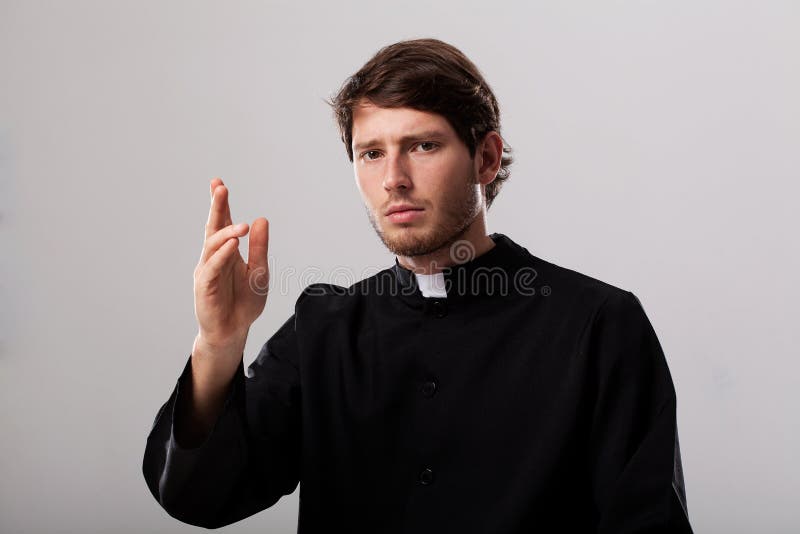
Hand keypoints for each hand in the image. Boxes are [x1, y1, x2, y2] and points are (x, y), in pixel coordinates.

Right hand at [193, 178, 269, 350]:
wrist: (233, 331)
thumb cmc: (243, 302)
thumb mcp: (259, 271)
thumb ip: (259, 247)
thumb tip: (261, 219)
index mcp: (227, 252)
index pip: (223, 223)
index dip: (220, 204)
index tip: (218, 184)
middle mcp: (214, 257)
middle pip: (214, 228)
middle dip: (216, 208)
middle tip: (219, 187)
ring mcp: (207, 270)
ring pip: (213, 245)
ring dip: (226, 233)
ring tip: (240, 225)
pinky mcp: (205, 286)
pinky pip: (213, 267)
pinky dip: (221, 255)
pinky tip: (231, 245)